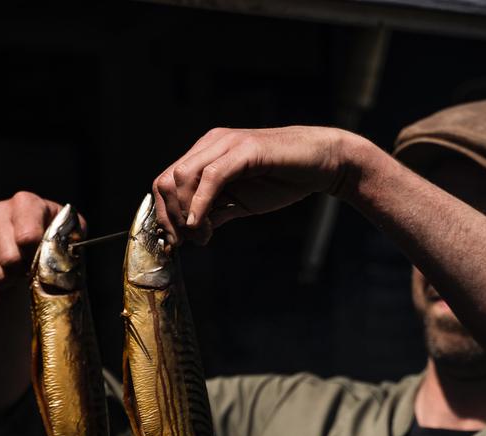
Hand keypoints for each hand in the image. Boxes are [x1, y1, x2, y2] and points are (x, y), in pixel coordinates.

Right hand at [0, 191, 83, 289]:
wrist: (29, 249)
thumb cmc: (54, 240)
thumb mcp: (69, 236)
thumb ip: (71, 240)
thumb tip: (64, 251)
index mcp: (26, 202)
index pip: (27, 236)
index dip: (35, 256)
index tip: (42, 259)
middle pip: (9, 258)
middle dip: (24, 270)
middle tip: (31, 268)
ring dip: (12, 278)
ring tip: (20, 270)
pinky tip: (5, 273)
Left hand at [151, 126, 351, 243]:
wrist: (322, 163)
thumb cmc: (282, 181)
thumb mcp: (239, 202)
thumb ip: (213, 212)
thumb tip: (188, 232)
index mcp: (205, 154)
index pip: (165, 182)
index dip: (163, 214)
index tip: (175, 241)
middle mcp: (210, 144)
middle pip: (166, 180)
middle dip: (169, 216)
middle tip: (187, 241)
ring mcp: (226, 143)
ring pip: (183, 177)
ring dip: (185, 213)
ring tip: (202, 234)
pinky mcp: (245, 149)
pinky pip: (211, 177)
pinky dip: (200, 203)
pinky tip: (202, 225)